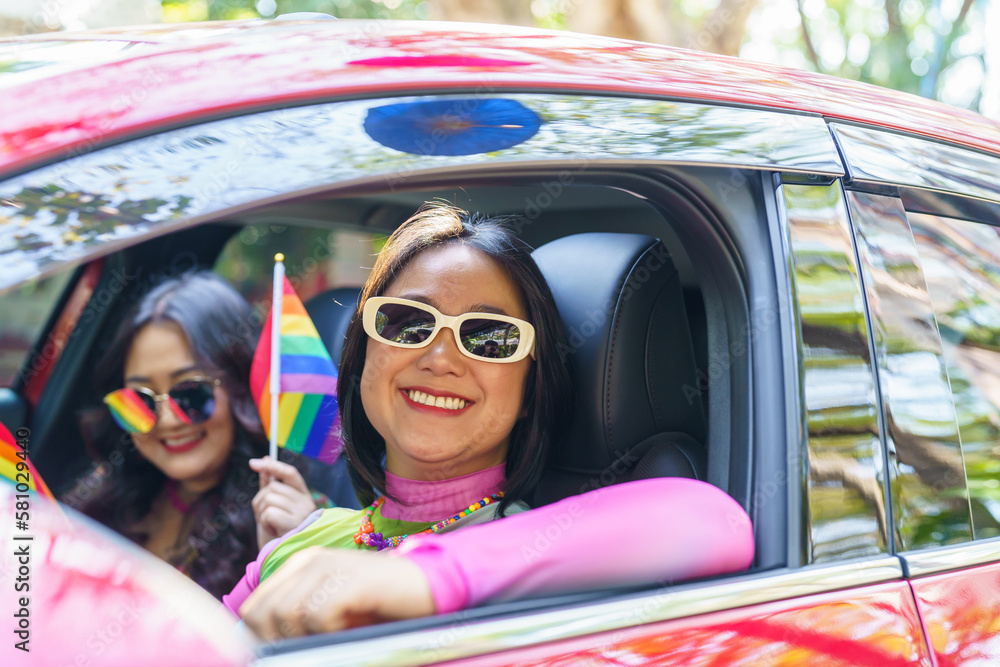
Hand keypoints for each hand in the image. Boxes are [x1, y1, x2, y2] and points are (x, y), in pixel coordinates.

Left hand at [240, 546, 434, 639]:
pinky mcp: (346, 580)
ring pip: (285, 616)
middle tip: (309, 649)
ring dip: (306, 639)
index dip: (259, 638)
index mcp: (301, 565)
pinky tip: (351, 629)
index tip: (280, 654)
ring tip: (335, 637)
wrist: (426, 587)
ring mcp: (328, 566)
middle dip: (278, 642)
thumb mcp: (331, 609)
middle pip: (262, 613)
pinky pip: (317, 618)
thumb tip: (266, 650)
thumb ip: (299, 619)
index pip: (254, 607)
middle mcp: (309, 560)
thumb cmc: (379, 605)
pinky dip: (331, 634)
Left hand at [250, 457, 317, 548]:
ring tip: (269, 525)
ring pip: (269, 499)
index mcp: (303, 495)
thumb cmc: (278, 532)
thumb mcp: (273, 506)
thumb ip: (270, 484)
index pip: (290, 473)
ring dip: (261, 513)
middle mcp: (306, 502)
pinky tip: (272, 530)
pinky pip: (269, 513)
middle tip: (264, 516)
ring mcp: (301, 513)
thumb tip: (264, 461)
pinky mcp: (293, 524)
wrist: (281, 558)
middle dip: (260, 501)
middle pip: (273, 487)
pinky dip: (264, 522)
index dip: (273, 466)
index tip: (254, 463)